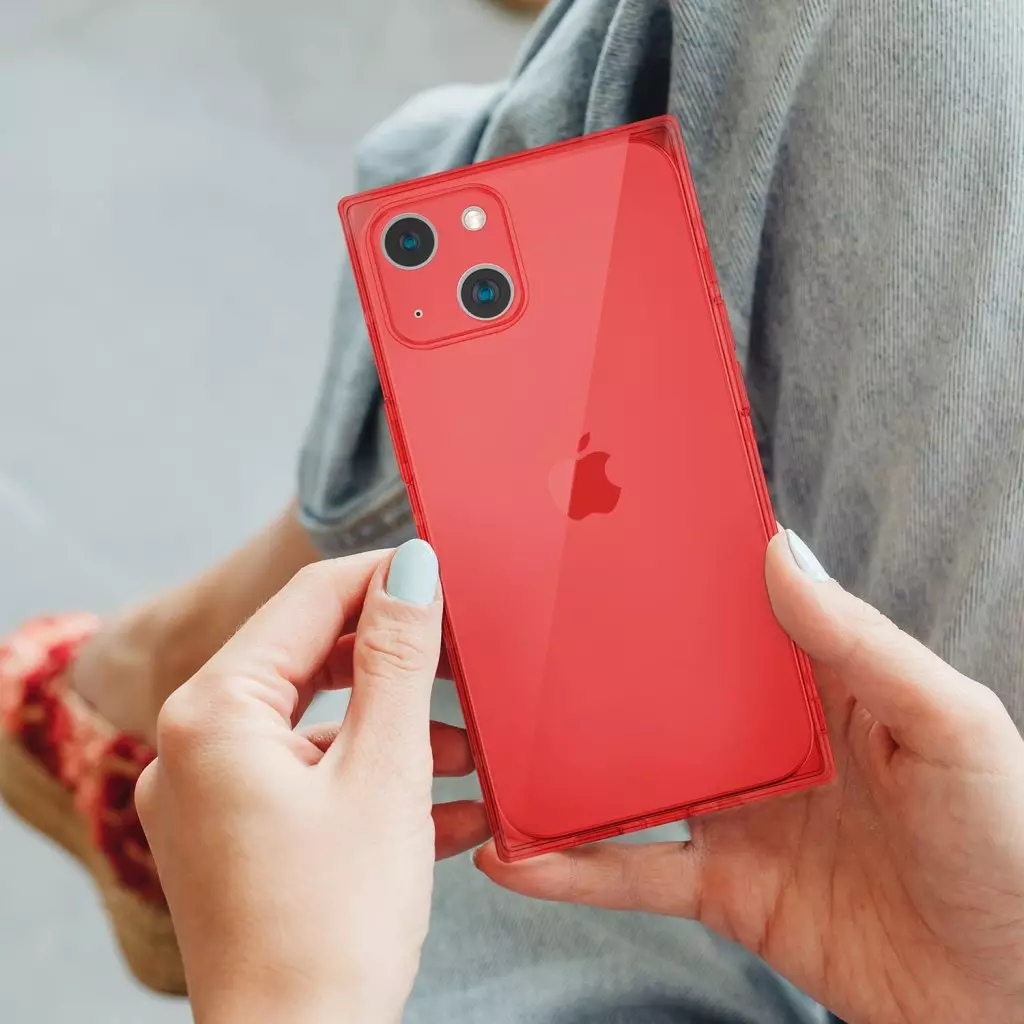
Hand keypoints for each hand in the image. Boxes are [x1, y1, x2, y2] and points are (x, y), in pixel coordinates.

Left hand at [136, 541, 489, 1023]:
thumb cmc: (334, 924)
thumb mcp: (384, 770)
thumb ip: (398, 658)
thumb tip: (413, 567)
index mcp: (214, 714)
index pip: (306, 601)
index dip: (380, 576)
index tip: (441, 567)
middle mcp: (195, 746)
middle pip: (309, 660)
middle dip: (394, 662)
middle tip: (462, 657)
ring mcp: (210, 797)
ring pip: (317, 725)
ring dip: (396, 730)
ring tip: (466, 754)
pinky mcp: (236, 839)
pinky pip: (310, 781)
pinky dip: (373, 781)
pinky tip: (445, 809)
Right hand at [478, 530, 1023, 1023]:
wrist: (1011, 998)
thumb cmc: (1009, 846)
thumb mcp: (950, 725)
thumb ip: (862, 643)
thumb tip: (780, 554)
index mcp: (819, 686)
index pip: (733, 615)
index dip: (677, 576)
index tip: (607, 538)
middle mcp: (763, 742)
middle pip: (662, 690)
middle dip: (595, 663)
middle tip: (520, 631)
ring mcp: (737, 814)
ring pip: (628, 779)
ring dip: (561, 766)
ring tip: (492, 743)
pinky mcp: (723, 888)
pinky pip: (633, 874)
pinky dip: (571, 870)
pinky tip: (518, 857)